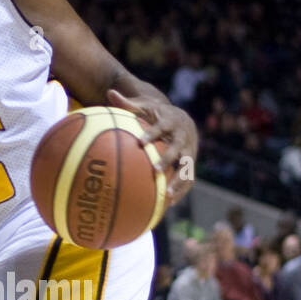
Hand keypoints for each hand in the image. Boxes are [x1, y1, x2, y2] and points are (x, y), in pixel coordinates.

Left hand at [107, 86, 196, 205]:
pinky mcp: (191, 164)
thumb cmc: (157, 114)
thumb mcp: (144, 106)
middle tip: (155, 169)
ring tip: (167, 197)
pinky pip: (187, 180)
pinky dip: (179, 192)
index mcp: (171, 122)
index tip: (140, 142)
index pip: (161, 128)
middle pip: (178, 149)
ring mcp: (189, 152)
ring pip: (187, 168)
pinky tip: (166, 206)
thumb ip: (128, 103)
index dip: (152, 134)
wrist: (183, 120)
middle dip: (168, 159)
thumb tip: (109, 92)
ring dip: (178, 182)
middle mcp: (183, 137)